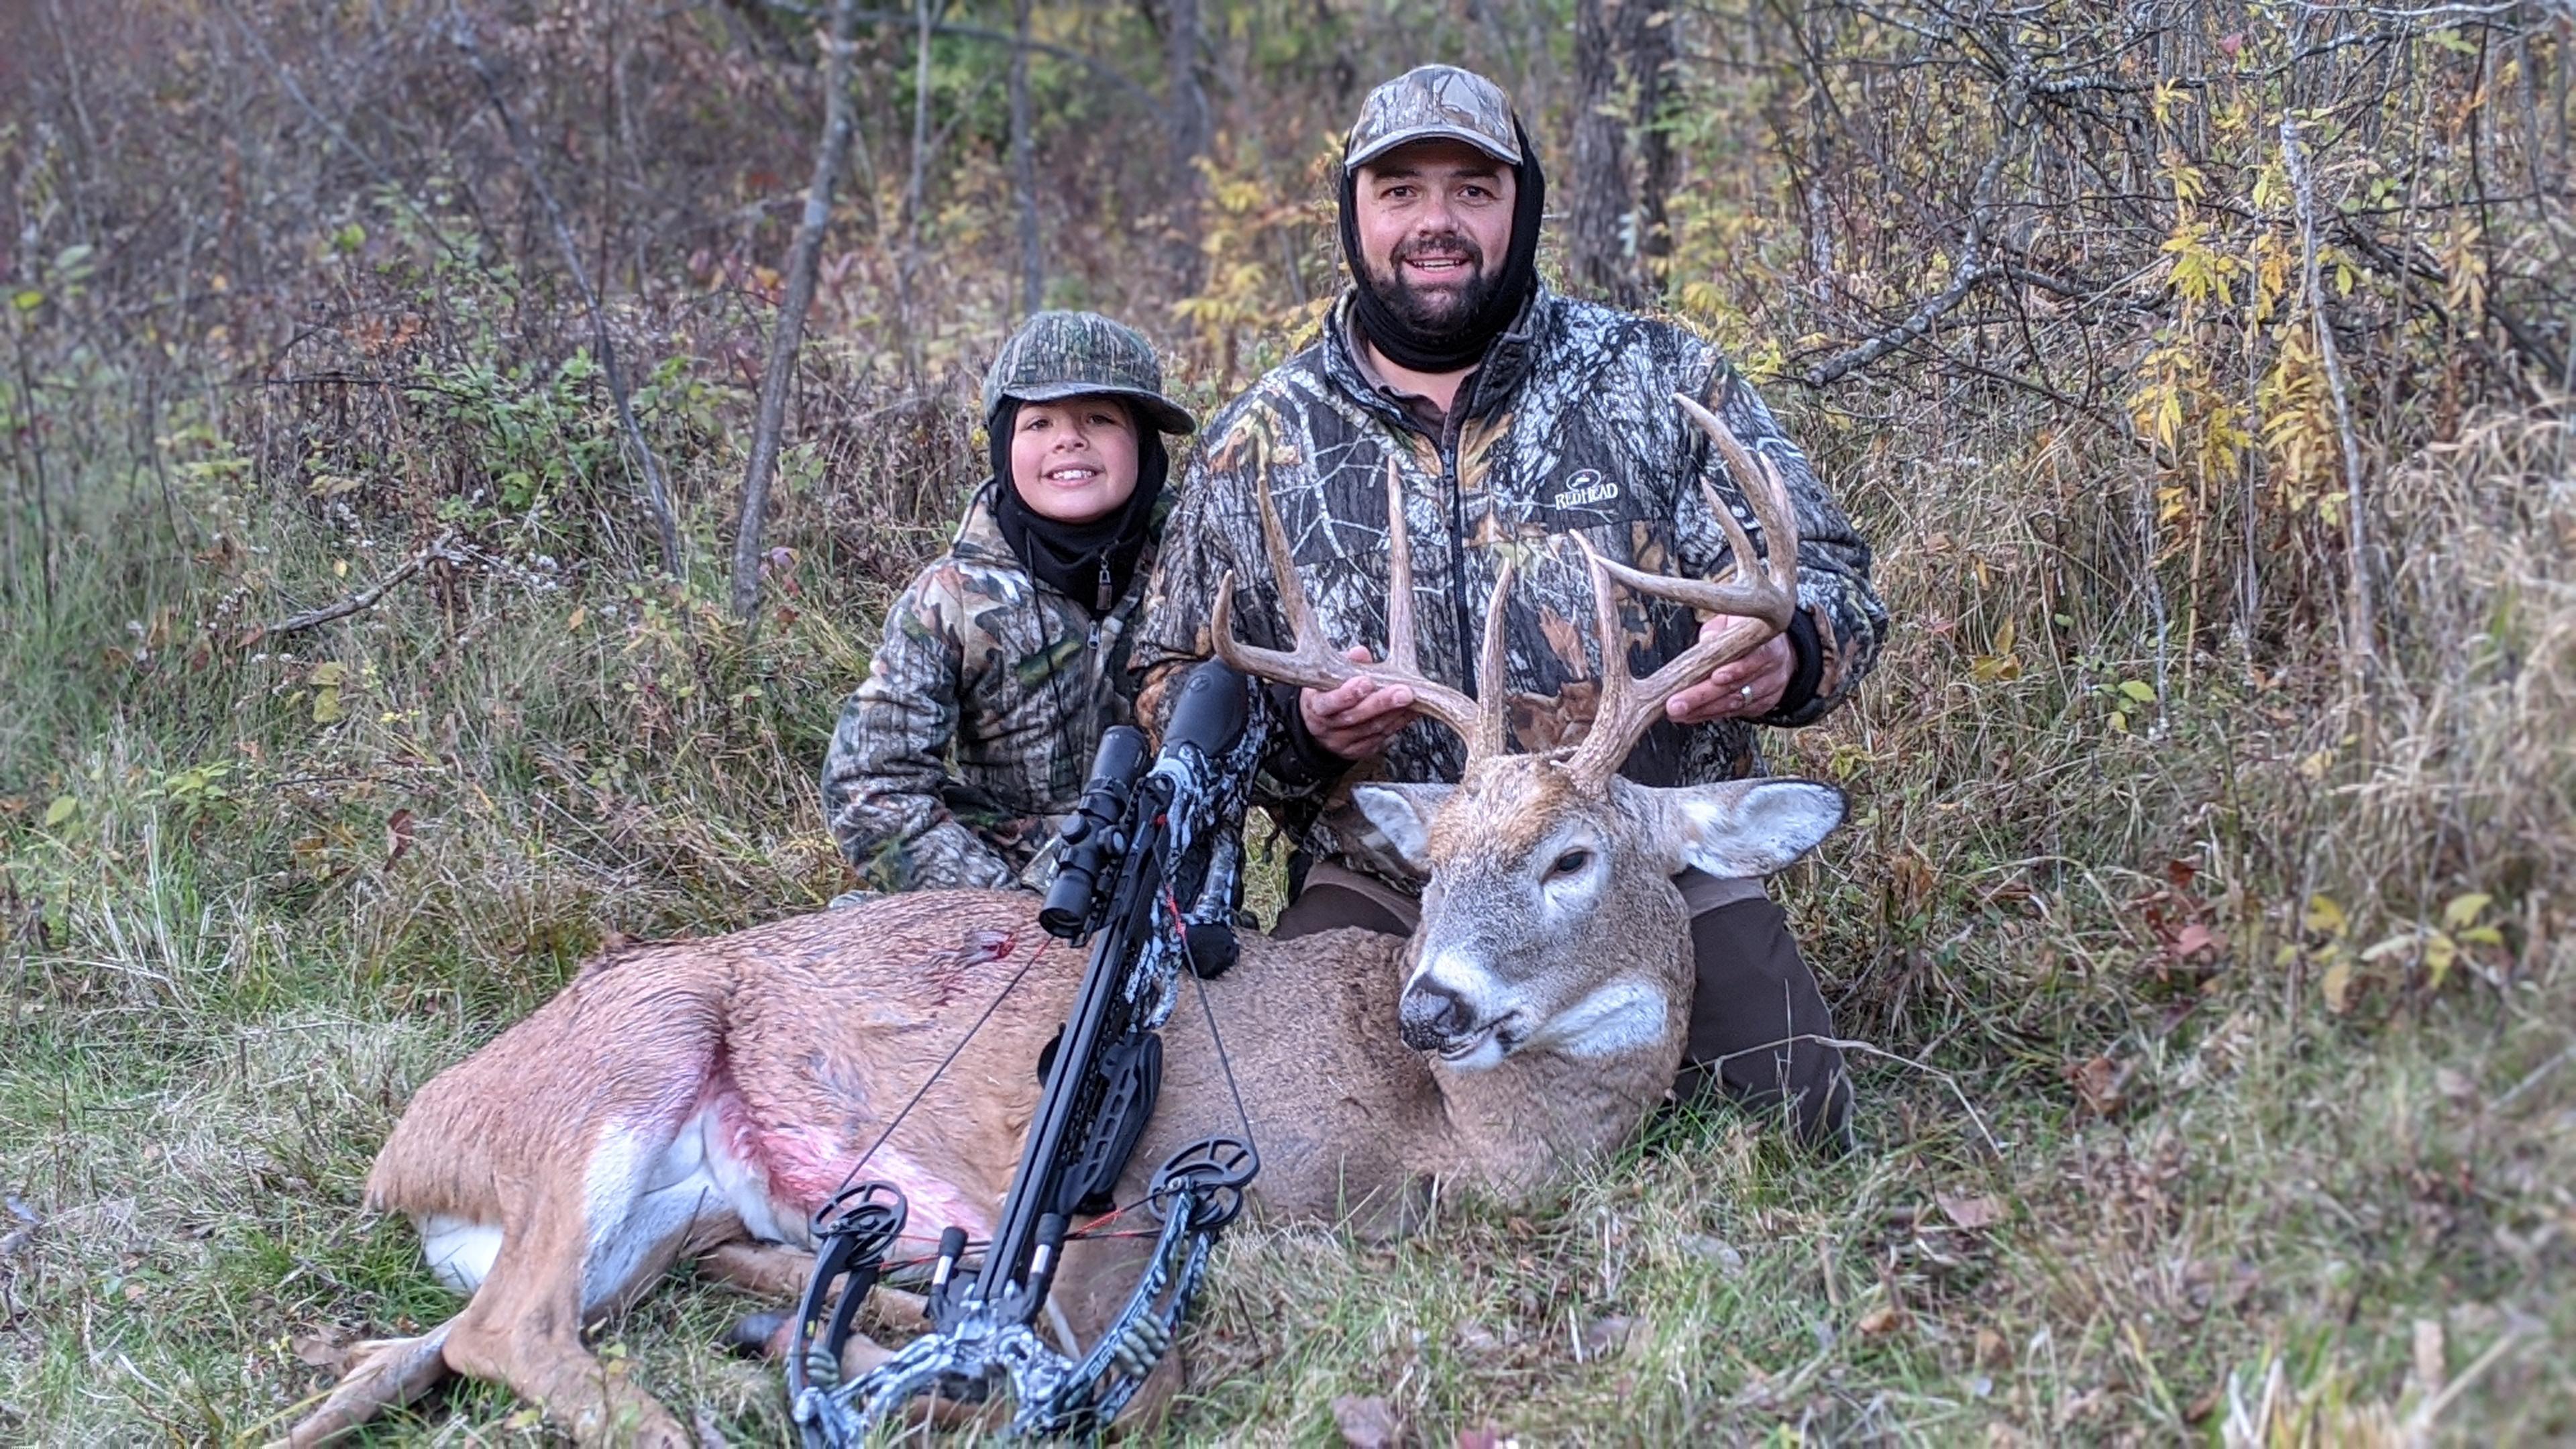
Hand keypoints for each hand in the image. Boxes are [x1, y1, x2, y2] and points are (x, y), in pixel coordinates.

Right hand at [1300, 646, 1417, 759]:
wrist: (1319, 724)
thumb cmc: (1327, 693)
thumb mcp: (1328, 675)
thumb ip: (1345, 663)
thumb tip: (1360, 653)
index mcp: (1316, 705)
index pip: (1330, 702)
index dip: (1348, 694)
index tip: (1367, 682)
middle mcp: (1327, 726)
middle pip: (1355, 716)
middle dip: (1382, 703)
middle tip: (1404, 692)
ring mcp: (1341, 742)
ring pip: (1371, 729)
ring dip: (1394, 713)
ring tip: (1411, 699)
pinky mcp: (1357, 750)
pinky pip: (1380, 738)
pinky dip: (1396, 724)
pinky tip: (1408, 712)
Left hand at [1665, 625, 1793, 724]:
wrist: (1777, 648)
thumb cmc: (1747, 630)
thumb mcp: (1735, 621)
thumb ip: (1719, 629)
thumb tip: (1706, 641)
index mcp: (1768, 644)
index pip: (1754, 658)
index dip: (1736, 669)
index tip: (1714, 677)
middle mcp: (1772, 668)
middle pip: (1736, 686)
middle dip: (1703, 696)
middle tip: (1676, 704)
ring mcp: (1769, 688)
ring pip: (1734, 703)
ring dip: (1702, 710)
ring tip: (1678, 712)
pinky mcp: (1763, 704)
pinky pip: (1735, 712)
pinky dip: (1710, 715)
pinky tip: (1691, 715)